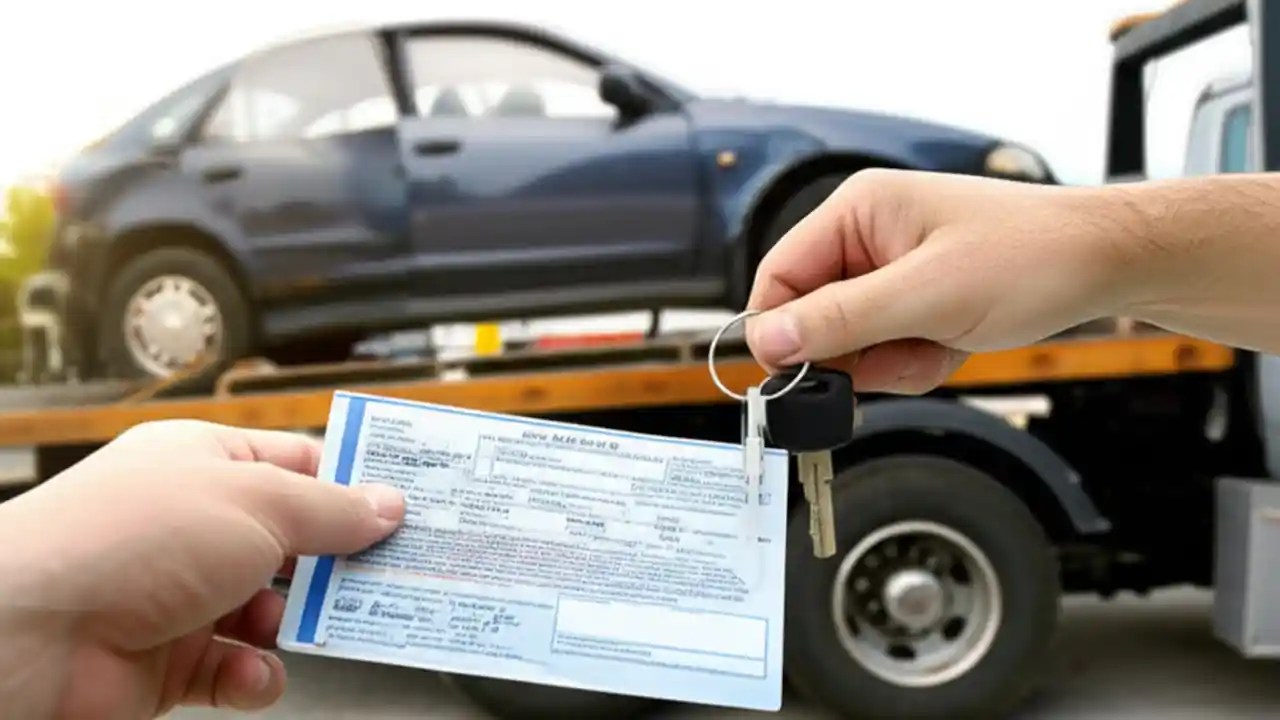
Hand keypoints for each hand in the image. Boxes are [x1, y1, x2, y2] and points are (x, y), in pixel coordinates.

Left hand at [0, 420, 404, 719]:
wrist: (27, 634)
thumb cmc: (127, 539)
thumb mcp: (256, 503)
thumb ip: (332, 510)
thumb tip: (389, 506)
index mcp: (207, 462)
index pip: (299, 465)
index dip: (355, 484)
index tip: (409, 506)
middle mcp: (196, 524)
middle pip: (296, 543)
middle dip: (341, 565)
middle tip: (394, 577)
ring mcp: (182, 594)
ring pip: (273, 610)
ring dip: (298, 625)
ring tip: (319, 629)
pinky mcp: (169, 661)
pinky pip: (236, 667)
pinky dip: (253, 673)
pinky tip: (250, 671)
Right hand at [745, 169, 1138, 393]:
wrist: (1109, 265)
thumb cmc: (1032, 257)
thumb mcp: (926, 295)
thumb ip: (840, 319)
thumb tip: (768, 340)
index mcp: (858, 210)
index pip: (780, 275)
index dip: (781, 330)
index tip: (795, 375)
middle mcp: (869, 236)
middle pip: (816, 316)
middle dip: (857, 351)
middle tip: (899, 355)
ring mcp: (895, 270)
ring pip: (854, 342)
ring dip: (893, 361)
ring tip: (941, 345)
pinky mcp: (919, 299)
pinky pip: (889, 348)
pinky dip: (916, 361)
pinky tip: (953, 347)